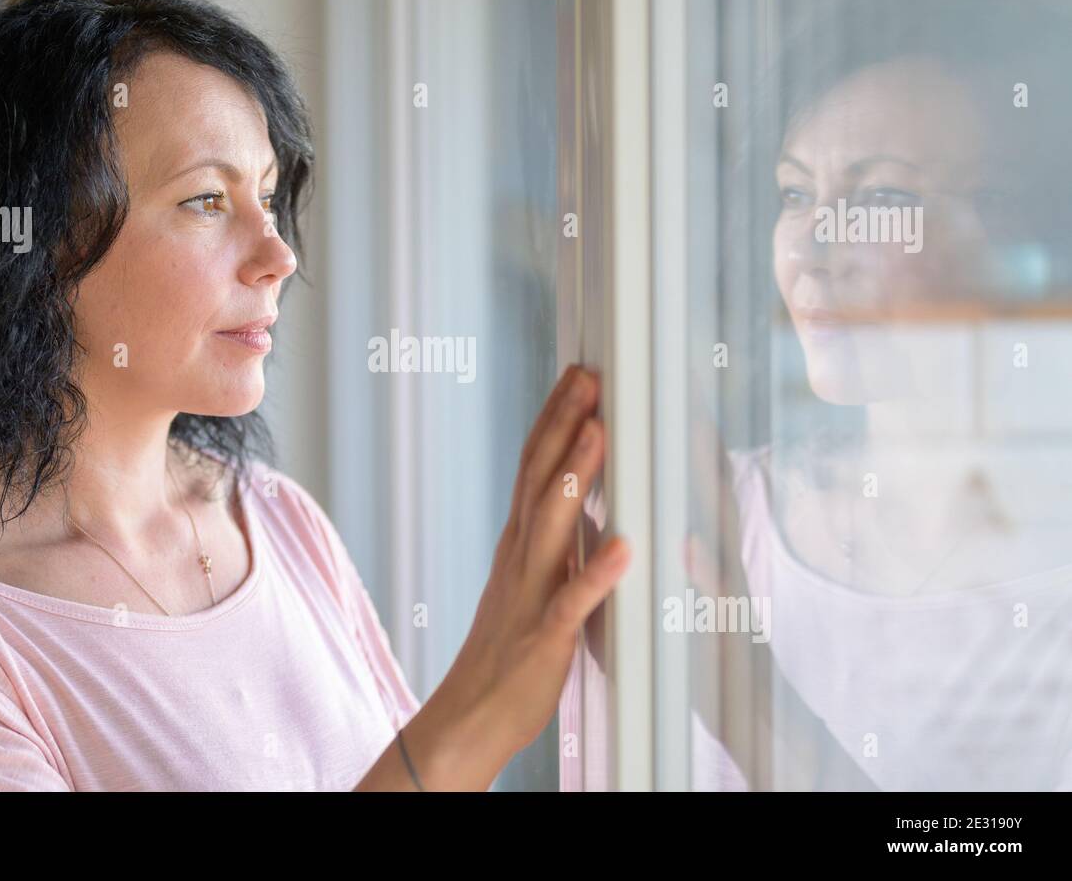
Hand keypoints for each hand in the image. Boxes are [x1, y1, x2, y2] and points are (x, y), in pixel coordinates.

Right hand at [436, 363, 630, 759]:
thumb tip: (577, 502)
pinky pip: (573, 603)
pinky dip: (597, 575)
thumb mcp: (526, 580)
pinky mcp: (545, 638)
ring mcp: (531, 595)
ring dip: (574, 477)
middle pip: (539, 480)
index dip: (554, 420)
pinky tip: (624, 550)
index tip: (574, 378)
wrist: (469, 714)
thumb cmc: (505, 651)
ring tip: (598, 432)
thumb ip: (551, 540)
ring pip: (552, 527)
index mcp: (519, 545)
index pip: (534, 468)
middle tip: (587, 378)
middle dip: (563, 425)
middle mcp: (521, 559)